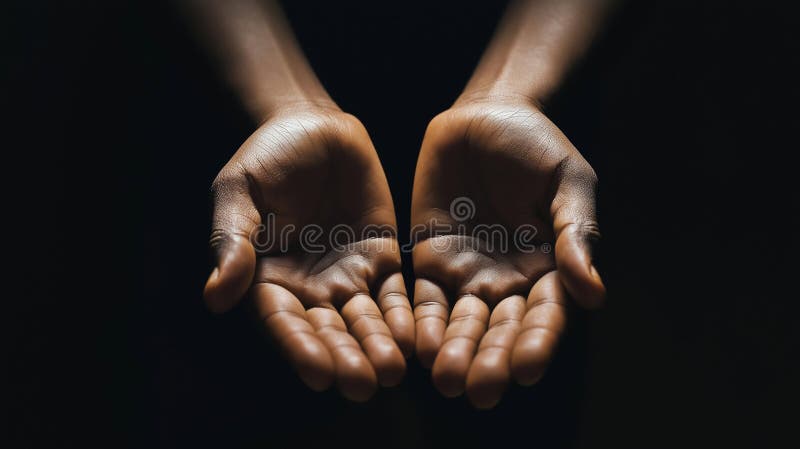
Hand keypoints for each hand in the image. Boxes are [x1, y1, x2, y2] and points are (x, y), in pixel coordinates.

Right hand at [204, 105, 413, 400]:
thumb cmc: (266, 157)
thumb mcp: (239, 192)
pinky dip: (405, 316)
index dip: (300, 347)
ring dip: (377, 346)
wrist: (312, 126)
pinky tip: (417, 336)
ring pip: (364, 320)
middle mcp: (308, 288)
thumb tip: (217, 297)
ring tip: (392, 370)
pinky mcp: (380, 259)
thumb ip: (233, 241)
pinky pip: (395, 294)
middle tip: (363, 384)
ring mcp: (346, 276)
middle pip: (328, 331)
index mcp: (267, 279)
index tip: (318, 373)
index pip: (283, 322)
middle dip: (345, 358)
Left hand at [411, 97, 604, 407]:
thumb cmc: (537, 145)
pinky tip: (417, 346)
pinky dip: (423, 323)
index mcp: (550, 267)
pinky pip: (426, 299)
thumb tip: (593, 294)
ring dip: (455, 352)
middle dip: (491, 360)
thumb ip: (576, 235)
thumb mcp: (569, 182)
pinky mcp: (433, 260)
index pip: (545, 314)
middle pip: (501, 329)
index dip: (537, 342)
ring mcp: (470, 273)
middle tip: (479, 390)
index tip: (527, 368)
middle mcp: (510, 280)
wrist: (486, 115)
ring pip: (463, 323)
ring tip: (445, 379)